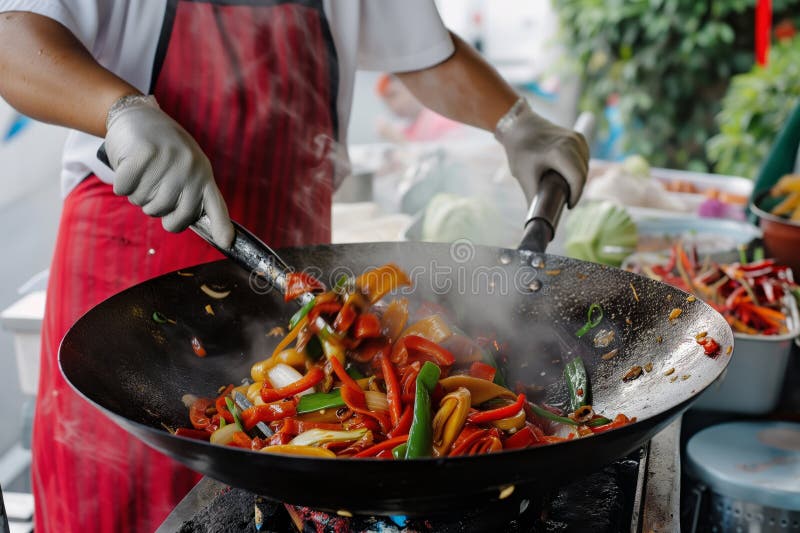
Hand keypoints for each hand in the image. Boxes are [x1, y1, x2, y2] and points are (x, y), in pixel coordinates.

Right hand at [104, 95, 233, 247]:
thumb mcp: (186, 167)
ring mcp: (169, 160)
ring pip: (143, 203)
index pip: (215, 206)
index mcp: (203, 174)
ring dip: (136, 194)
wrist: (137, 115)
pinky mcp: (144, 153)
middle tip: (152, 185)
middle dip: (153, 207)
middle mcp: (190, 168)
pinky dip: (121, 183)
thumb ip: (190, 193)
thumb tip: (184, 223)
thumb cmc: (162, 149)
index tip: (227, 243)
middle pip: (167, 214)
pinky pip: (125, 189)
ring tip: (143, 172)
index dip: (221, 226)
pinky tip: (128, 166)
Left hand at [495, 98, 588, 206]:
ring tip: (564, 187)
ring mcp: (577, 138)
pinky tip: (568, 174)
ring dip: (578, 179)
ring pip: (585, 166)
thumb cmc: (520, 150)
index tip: (568, 206)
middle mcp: (573, 142)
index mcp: (561, 151)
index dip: (575, 196)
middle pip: (583, 174)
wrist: (518, 125)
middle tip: (564, 199)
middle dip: (576, 189)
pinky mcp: (578, 137)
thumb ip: (533, 199)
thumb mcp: (524, 176)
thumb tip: (537, 222)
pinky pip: (584, 158)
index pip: (578, 179)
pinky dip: (579, 168)